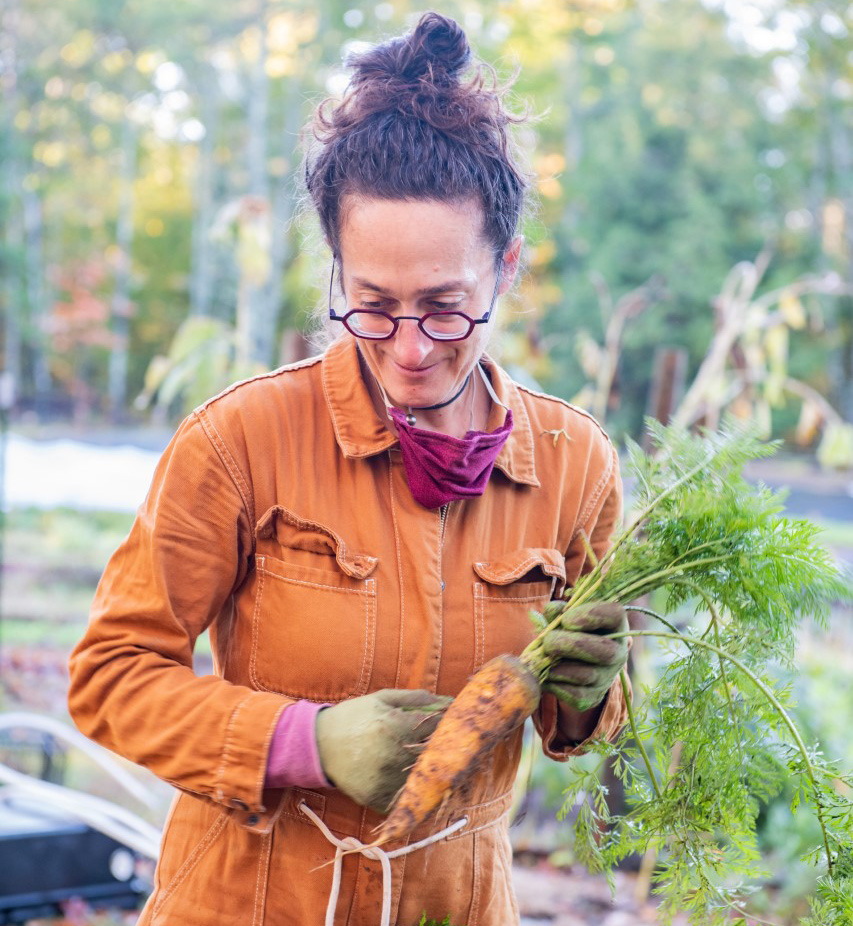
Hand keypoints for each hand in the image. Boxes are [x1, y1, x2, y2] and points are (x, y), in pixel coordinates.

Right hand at [315, 688, 450, 812]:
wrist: (318, 744)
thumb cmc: (354, 716)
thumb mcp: (382, 698)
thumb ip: (415, 698)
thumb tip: (448, 701)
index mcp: (397, 725)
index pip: (440, 728)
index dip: (451, 727)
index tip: (456, 727)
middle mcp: (394, 754)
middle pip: (436, 757)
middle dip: (444, 752)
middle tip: (448, 749)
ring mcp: (385, 780)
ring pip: (423, 782)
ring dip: (430, 775)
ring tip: (431, 767)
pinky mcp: (376, 799)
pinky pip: (404, 801)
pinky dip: (411, 793)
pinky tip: (411, 783)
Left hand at [541, 602, 628, 711]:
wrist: (569, 663)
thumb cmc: (568, 631)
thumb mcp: (563, 616)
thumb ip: (558, 611)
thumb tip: (553, 611)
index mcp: (614, 625)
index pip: (614, 615)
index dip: (591, 615)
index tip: (566, 619)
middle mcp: (617, 653)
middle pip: (604, 651)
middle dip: (571, 645)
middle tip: (548, 642)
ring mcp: (607, 677)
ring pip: (585, 675)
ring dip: (558, 667)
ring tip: (544, 658)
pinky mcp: (593, 697)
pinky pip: (574, 695)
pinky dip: (555, 684)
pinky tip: (547, 674)